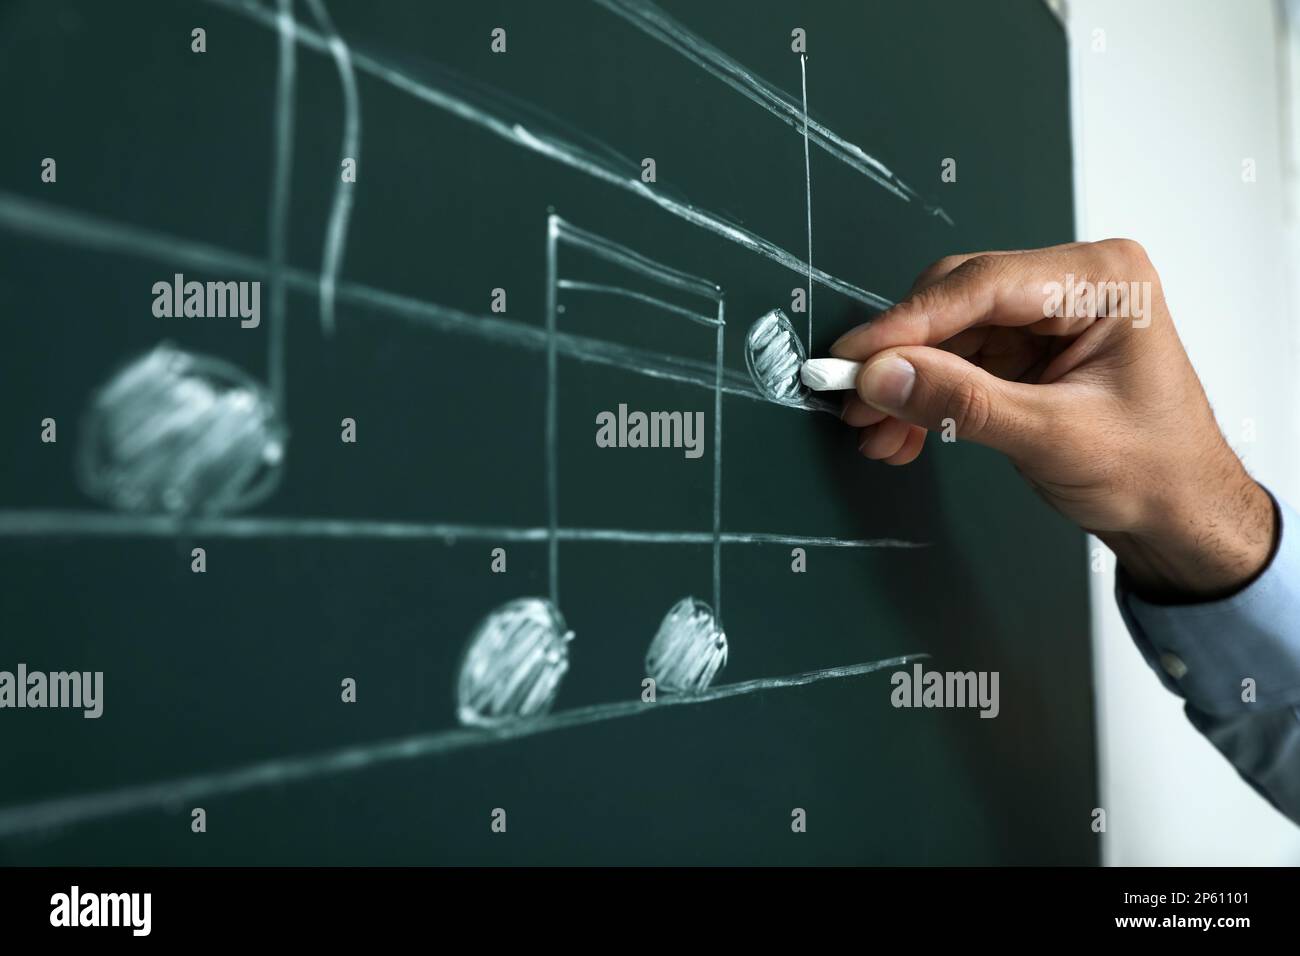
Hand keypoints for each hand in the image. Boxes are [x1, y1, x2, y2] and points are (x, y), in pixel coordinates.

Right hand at [831, 239, 1273, 600]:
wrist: (1182, 516)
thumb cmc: (1155, 471)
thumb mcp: (1053, 437)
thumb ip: (962, 403)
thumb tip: (883, 376)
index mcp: (1102, 280)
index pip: (983, 286)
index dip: (908, 322)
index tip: (852, 357)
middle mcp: (1071, 285)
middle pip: (956, 302)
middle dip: (901, 356)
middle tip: (854, 401)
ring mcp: (1046, 318)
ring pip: (947, 336)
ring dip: (904, 384)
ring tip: (873, 433)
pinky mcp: (1026, 351)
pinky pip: (956, 364)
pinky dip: (924, 398)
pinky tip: (899, 434)